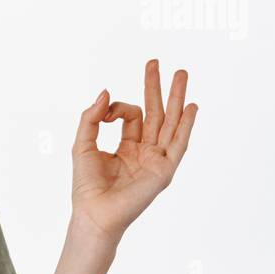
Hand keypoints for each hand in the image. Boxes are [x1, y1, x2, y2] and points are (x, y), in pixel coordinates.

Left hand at [70, 58, 197, 242]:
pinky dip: (186, 125)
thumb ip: (92, 118)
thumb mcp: (82, 144)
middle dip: (157, 87)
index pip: (131, 116)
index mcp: (128, 147)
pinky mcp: (164, 169)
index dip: (118, 108)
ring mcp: (157, 160)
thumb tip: (105, 91)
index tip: (105, 113)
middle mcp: (146, 151)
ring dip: (176, 97)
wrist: (94, 212)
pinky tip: (192, 106)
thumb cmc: (87, 185)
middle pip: (156, 112)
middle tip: (157, 61)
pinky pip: (179, 144)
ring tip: (182, 73)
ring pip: (170, 122)